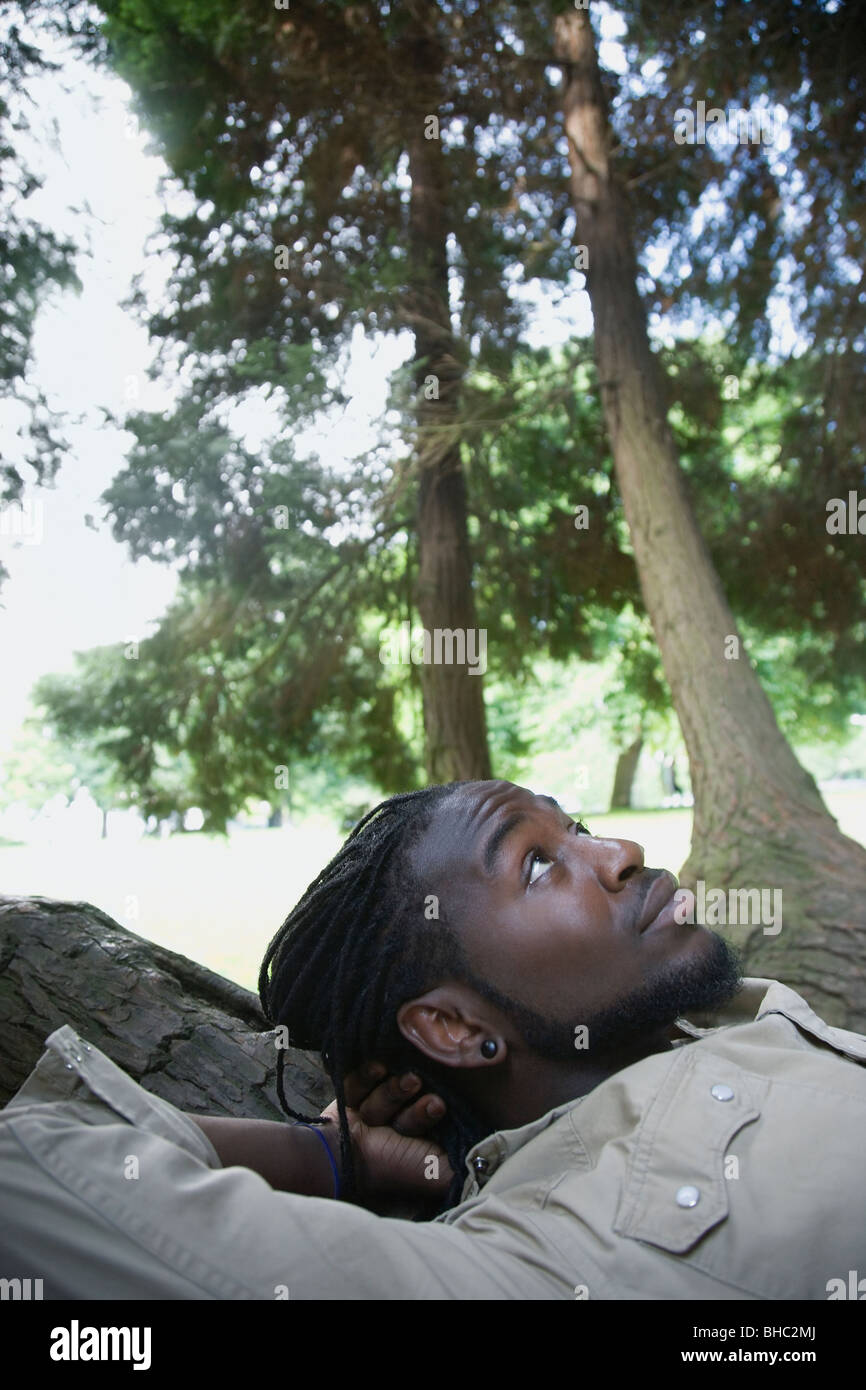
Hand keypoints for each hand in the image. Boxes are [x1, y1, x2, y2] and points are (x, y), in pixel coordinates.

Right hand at [319, 1062, 453, 1207]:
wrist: (344, 1165)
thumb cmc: (392, 1169)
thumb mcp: (437, 1173)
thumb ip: (465, 1167)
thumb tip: (494, 1157)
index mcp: (413, 1139)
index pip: (425, 1114)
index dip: (428, 1108)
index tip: (438, 1104)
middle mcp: (392, 1124)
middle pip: (404, 1099)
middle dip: (409, 1093)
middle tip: (417, 1084)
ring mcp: (368, 1111)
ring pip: (385, 1090)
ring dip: (392, 1087)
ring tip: (405, 1080)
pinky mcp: (347, 1099)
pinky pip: (358, 1080)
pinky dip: (366, 1073)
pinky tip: (378, 1066)